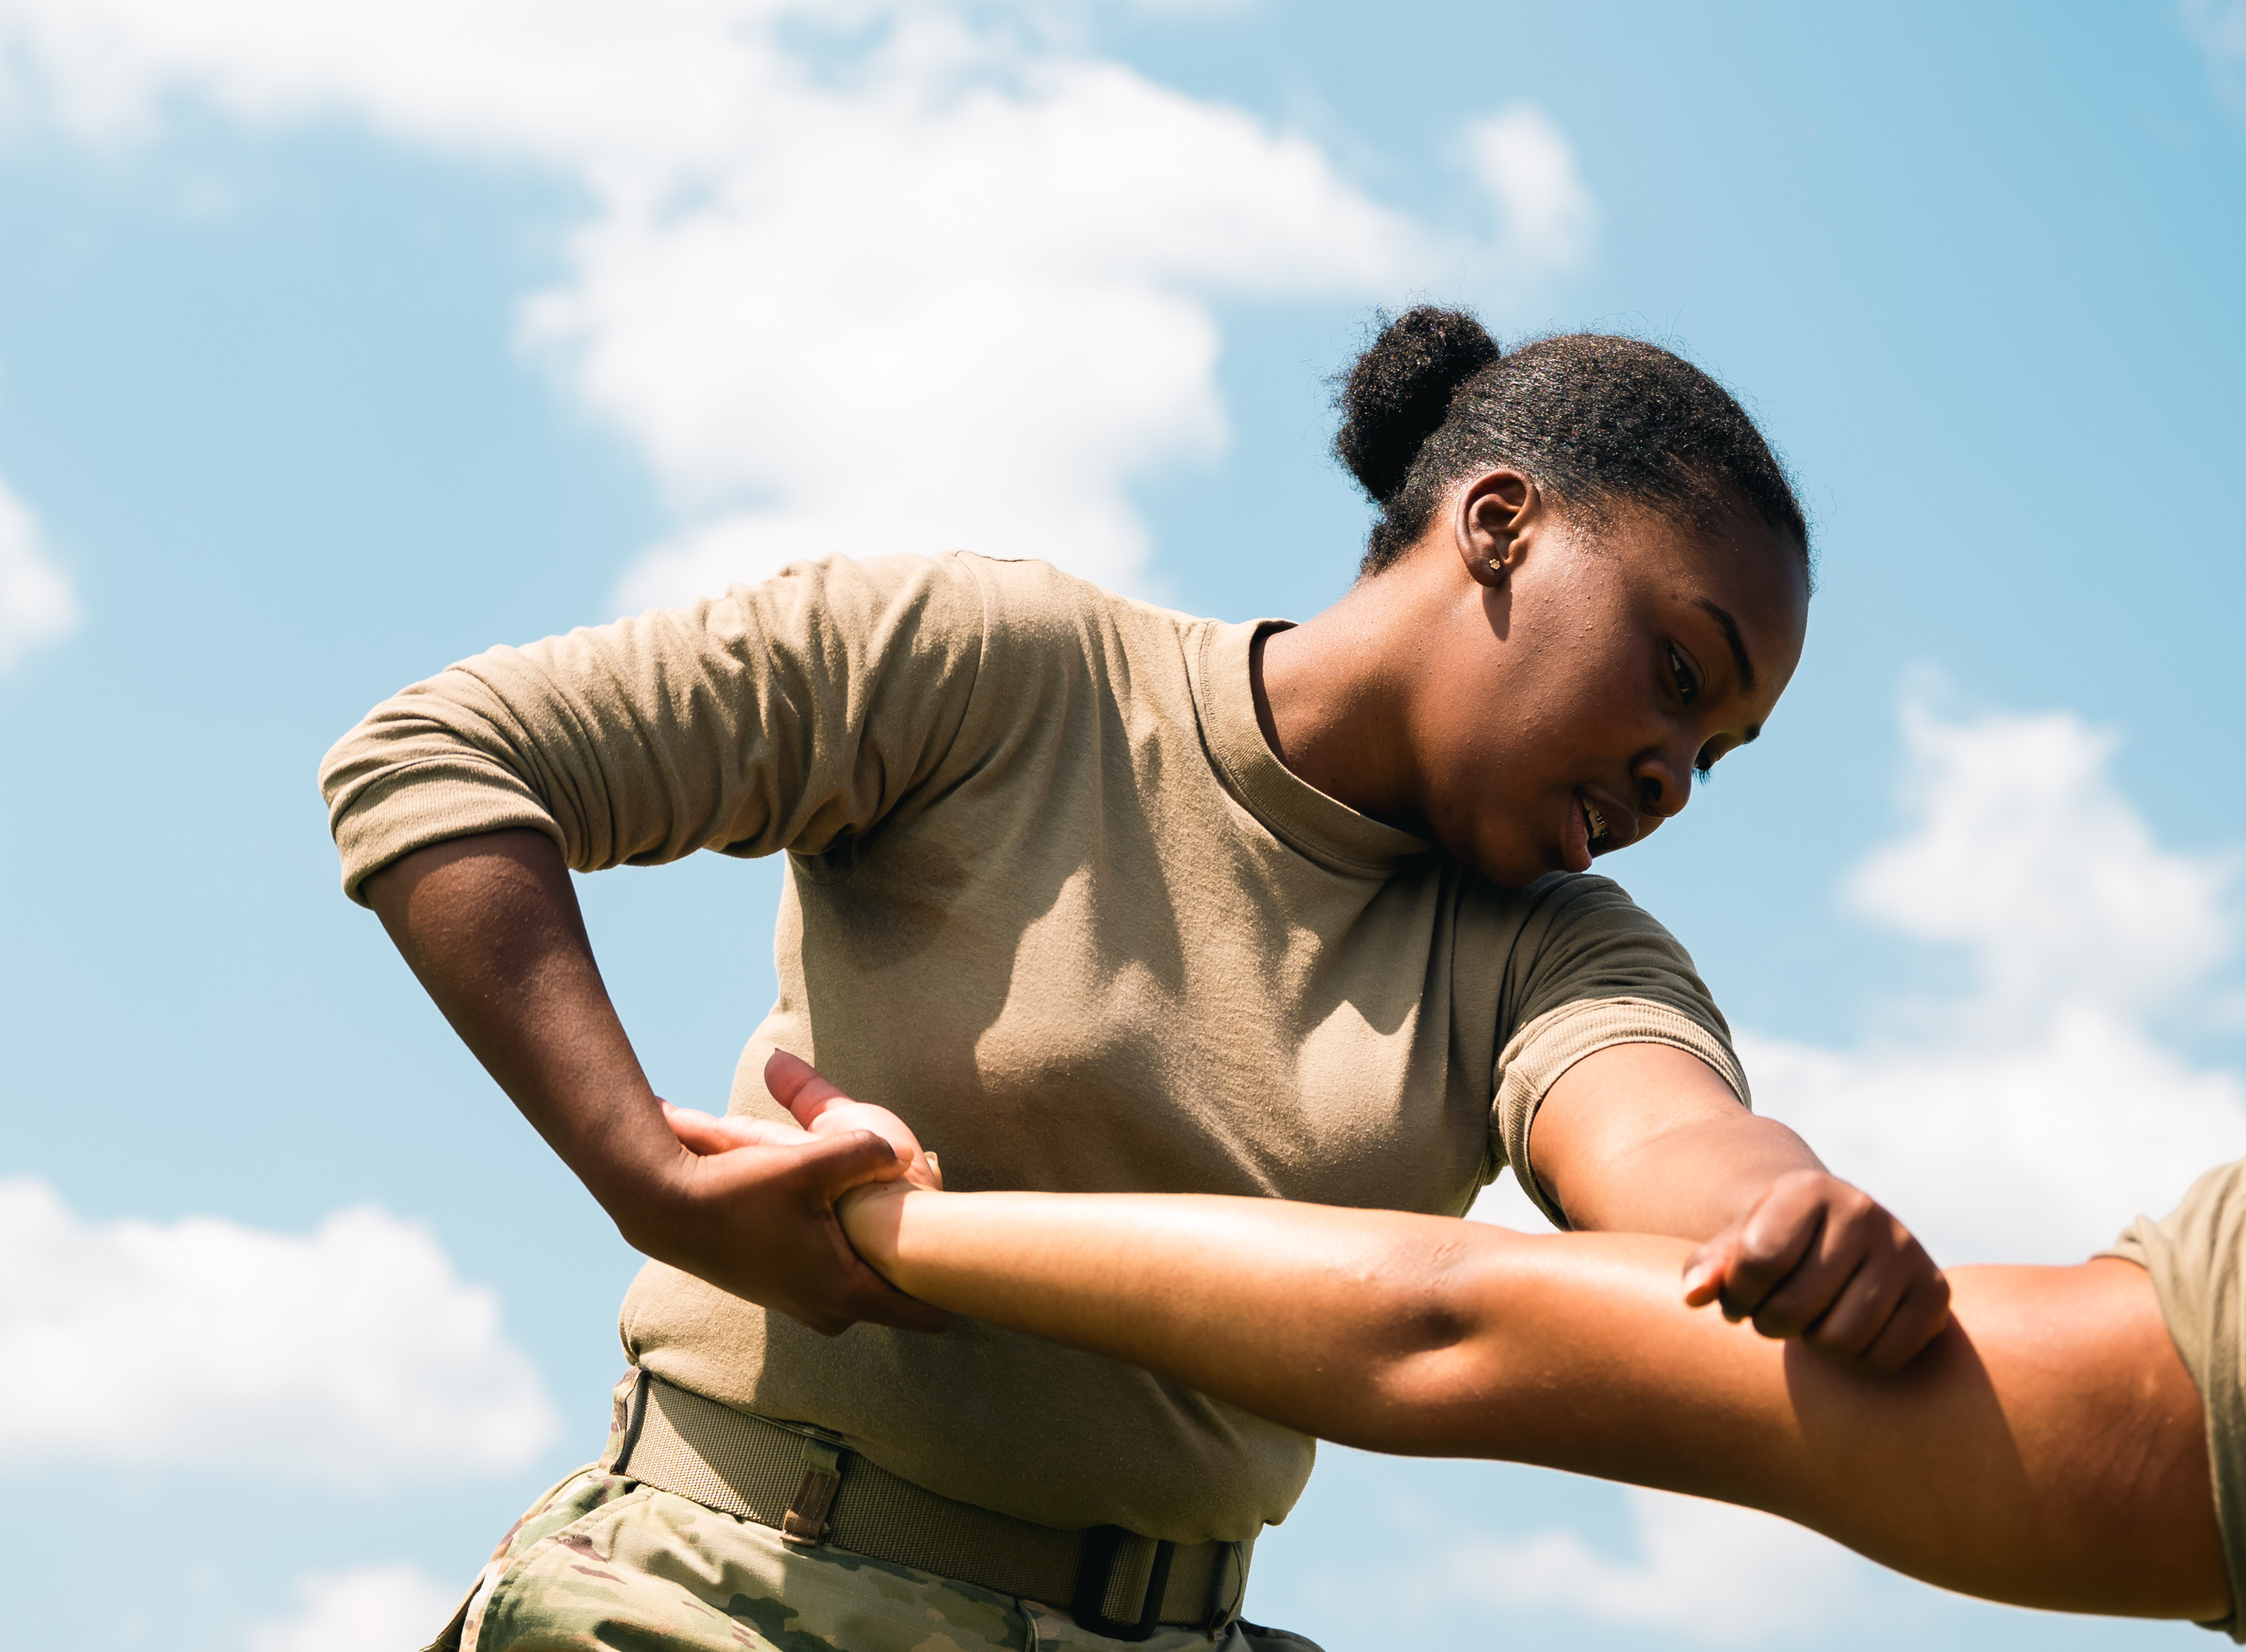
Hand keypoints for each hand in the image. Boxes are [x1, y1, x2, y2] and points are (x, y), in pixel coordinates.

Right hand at [646, 1063, 948, 1337]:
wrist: (668, 1209)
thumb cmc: (739, 1189)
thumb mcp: (809, 1161)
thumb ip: (866, 1152)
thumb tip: (908, 1156)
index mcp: (845, 1293)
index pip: (928, 1313)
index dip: (953, 1283)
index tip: (969, 1252)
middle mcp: (830, 1313)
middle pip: (901, 1294)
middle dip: (918, 1259)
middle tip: (928, 1208)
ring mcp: (806, 1307)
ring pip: (868, 1281)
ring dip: (881, 1251)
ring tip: (890, 1205)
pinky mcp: (788, 1292)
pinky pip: (841, 1275)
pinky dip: (851, 1249)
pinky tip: (845, 1211)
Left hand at [1680, 1169, 1950, 1371]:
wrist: (1834, 1237)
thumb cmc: (1773, 1245)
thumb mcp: (1735, 1246)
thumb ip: (1708, 1266)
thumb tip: (1691, 1295)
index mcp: (1806, 1188)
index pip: (1758, 1260)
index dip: (1737, 1294)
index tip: (1736, 1297)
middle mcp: (1862, 1210)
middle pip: (1795, 1307)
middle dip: (1771, 1323)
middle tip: (1772, 1313)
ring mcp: (1905, 1249)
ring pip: (1841, 1339)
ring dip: (1814, 1344)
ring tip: (1809, 1319)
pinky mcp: (1935, 1291)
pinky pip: (1886, 1357)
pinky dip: (1858, 1359)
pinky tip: (1846, 1327)